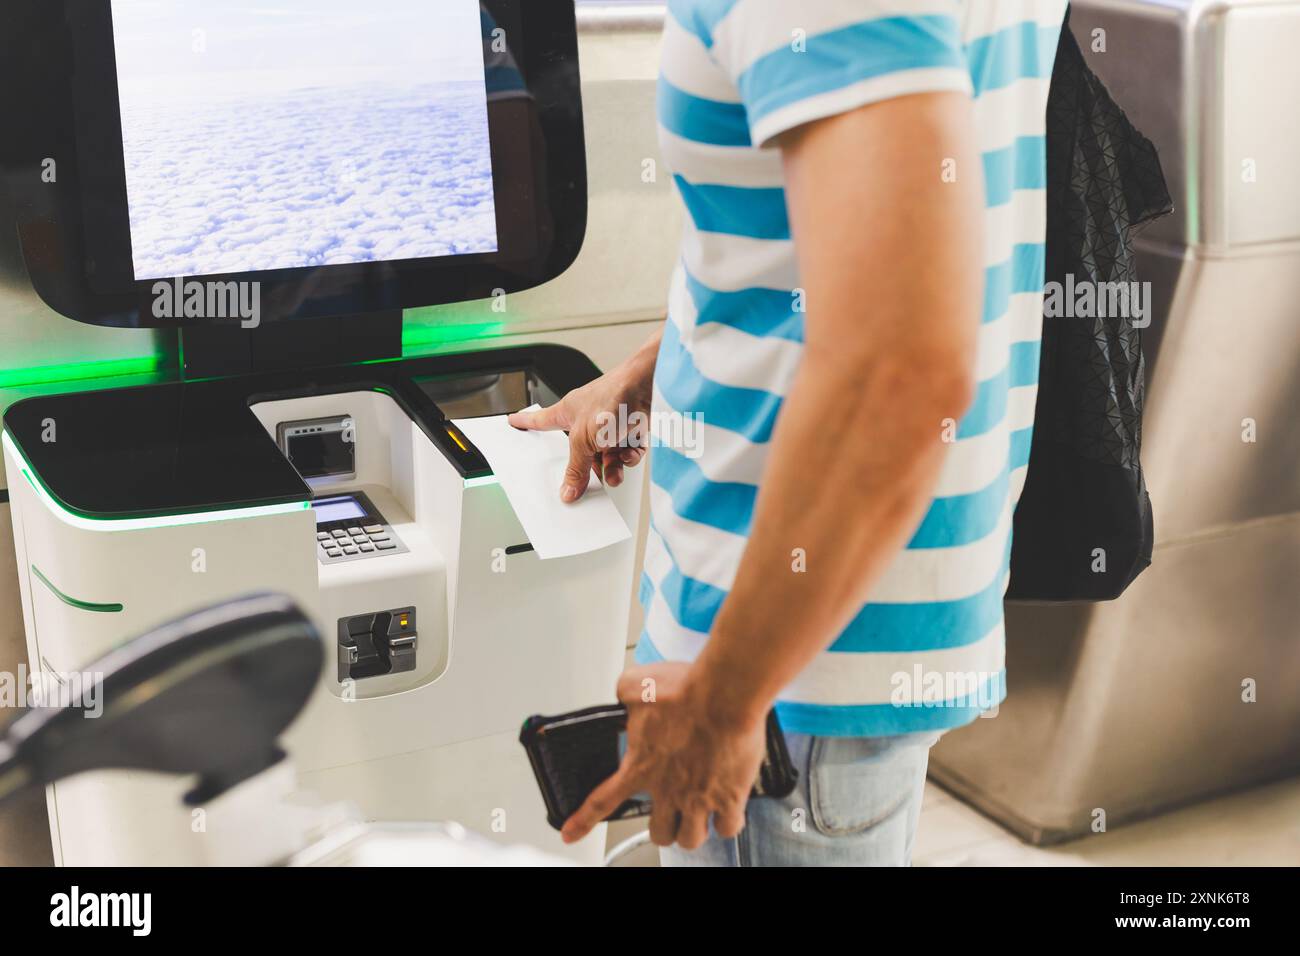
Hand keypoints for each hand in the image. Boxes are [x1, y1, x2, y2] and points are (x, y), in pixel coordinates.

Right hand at [507, 334, 658, 500]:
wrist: (649, 387)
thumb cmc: (613, 396)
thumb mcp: (584, 439)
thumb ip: (576, 467)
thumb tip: (568, 491)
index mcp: (568, 412)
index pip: (541, 420)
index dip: (527, 423)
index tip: (514, 422)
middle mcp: (589, 417)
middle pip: (581, 449)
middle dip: (587, 467)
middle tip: (586, 482)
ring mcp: (612, 423)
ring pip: (607, 454)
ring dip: (612, 467)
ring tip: (614, 475)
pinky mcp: (633, 427)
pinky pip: (627, 451)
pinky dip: (629, 457)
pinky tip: (629, 457)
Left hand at [561, 663, 767, 849]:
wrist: (724, 693)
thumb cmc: (685, 689)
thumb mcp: (637, 684)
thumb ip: (624, 693)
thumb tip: (623, 693)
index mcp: (640, 766)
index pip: (601, 801)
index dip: (583, 821)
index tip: (570, 834)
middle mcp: (667, 790)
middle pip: (659, 833)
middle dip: (663, 827)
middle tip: (669, 814)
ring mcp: (698, 798)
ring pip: (691, 839)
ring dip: (692, 830)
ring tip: (697, 818)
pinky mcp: (730, 797)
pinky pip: (728, 828)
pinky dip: (727, 822)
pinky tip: (728, 810)